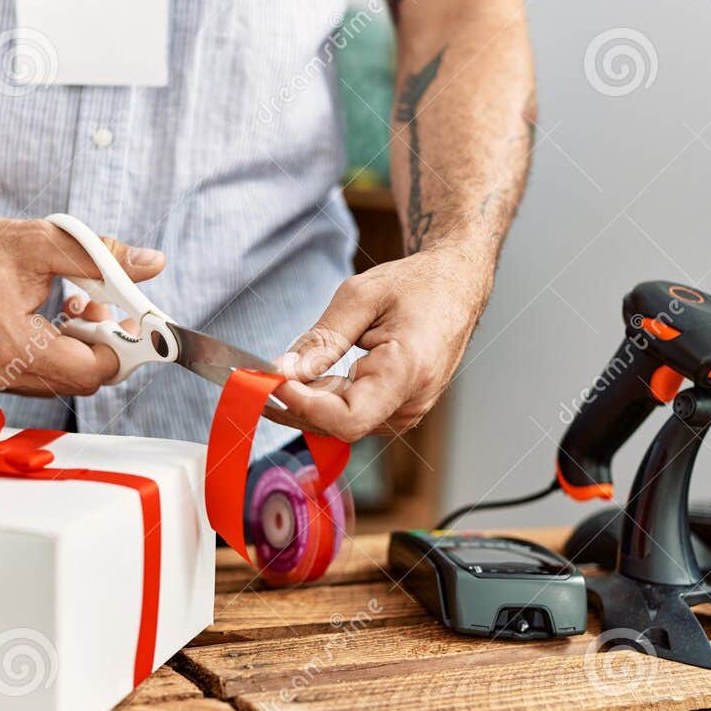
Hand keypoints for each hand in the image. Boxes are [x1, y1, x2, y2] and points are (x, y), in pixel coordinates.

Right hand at [0, 208, 164, 395]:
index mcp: (13, 346)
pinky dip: (55, 352)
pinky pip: (38, 377)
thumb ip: (103, 258)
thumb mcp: (46, 242)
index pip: (89, 371)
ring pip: (61, 382)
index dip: (118, 346)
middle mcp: (0, 373)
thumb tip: (152, 264)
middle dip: (100, 345)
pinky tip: (50, 317)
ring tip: (72, 305)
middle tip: (100, 305)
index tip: (129, 318)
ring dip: (78, 348)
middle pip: (79, 382)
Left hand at [266, 245, 493, 440]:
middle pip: (336, 425)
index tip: (269, 380)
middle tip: (254, 377)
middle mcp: (410, 404)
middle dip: (292, 404)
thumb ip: (320, 340)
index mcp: (407, 373)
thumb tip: (280, 372)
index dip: (302, 405)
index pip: (345, 419)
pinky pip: (351, 414)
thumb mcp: (361, 297)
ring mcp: (405, 412)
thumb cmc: (417, 285)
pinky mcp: (396, 410)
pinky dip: (322, 399)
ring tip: (275, 373)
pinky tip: (304, 377)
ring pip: (339, 424)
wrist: (457, 285)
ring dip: (304, 402)